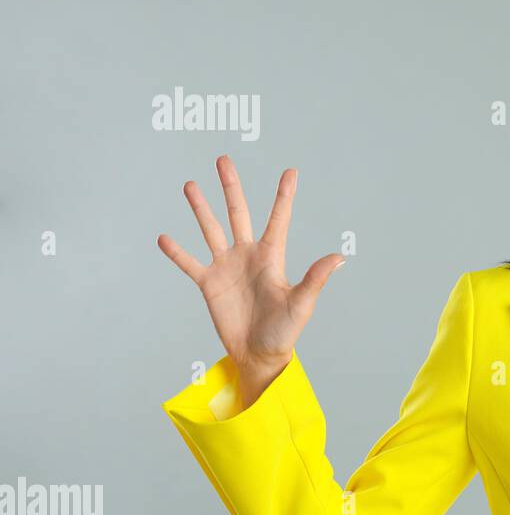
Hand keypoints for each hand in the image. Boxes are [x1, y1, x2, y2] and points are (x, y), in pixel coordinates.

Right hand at [158, 155, 344, 406]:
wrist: (260, 354)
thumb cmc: (285, 331)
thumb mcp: (302, 303)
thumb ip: (315, 278)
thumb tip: (339, 257)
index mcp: (272, 256)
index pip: (278, 219)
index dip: (284, 196)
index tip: (291, 171)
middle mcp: (248, 255)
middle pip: (238, 213)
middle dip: (231, 187)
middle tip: (223, 159)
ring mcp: (227, 267)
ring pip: (211, 230)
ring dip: (200, 208)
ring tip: (190, 184)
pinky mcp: (209, 284)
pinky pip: (190, 263)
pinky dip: (177, 252)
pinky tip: (164, 237)